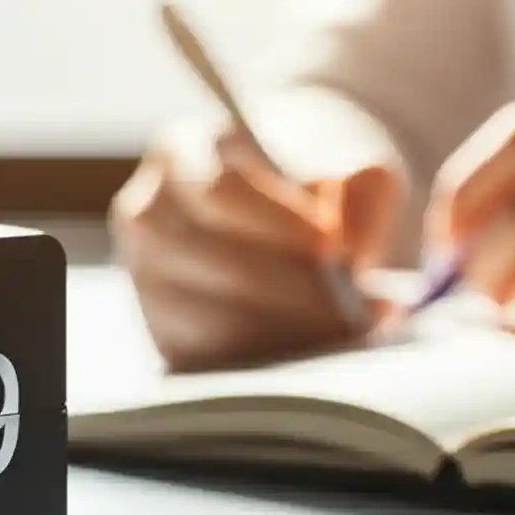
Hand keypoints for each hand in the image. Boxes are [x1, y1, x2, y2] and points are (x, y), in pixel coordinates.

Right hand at [111, 117, 399, 370]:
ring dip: (289, 332)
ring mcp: (148, 281)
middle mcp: (148, 214)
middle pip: (212, 260)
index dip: (276, 222)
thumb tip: (357, 261)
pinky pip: (212, 361)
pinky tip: (321, 351)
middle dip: (295, 291)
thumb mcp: (358, 166)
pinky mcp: (165, 336)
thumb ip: (366, 197)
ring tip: (354, 331)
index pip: (215, 189)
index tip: (332, 247)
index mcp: (183, 151)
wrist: (307, 216)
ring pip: (210, 320)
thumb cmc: (327, 181)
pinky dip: (271, 362)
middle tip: (363, 309)